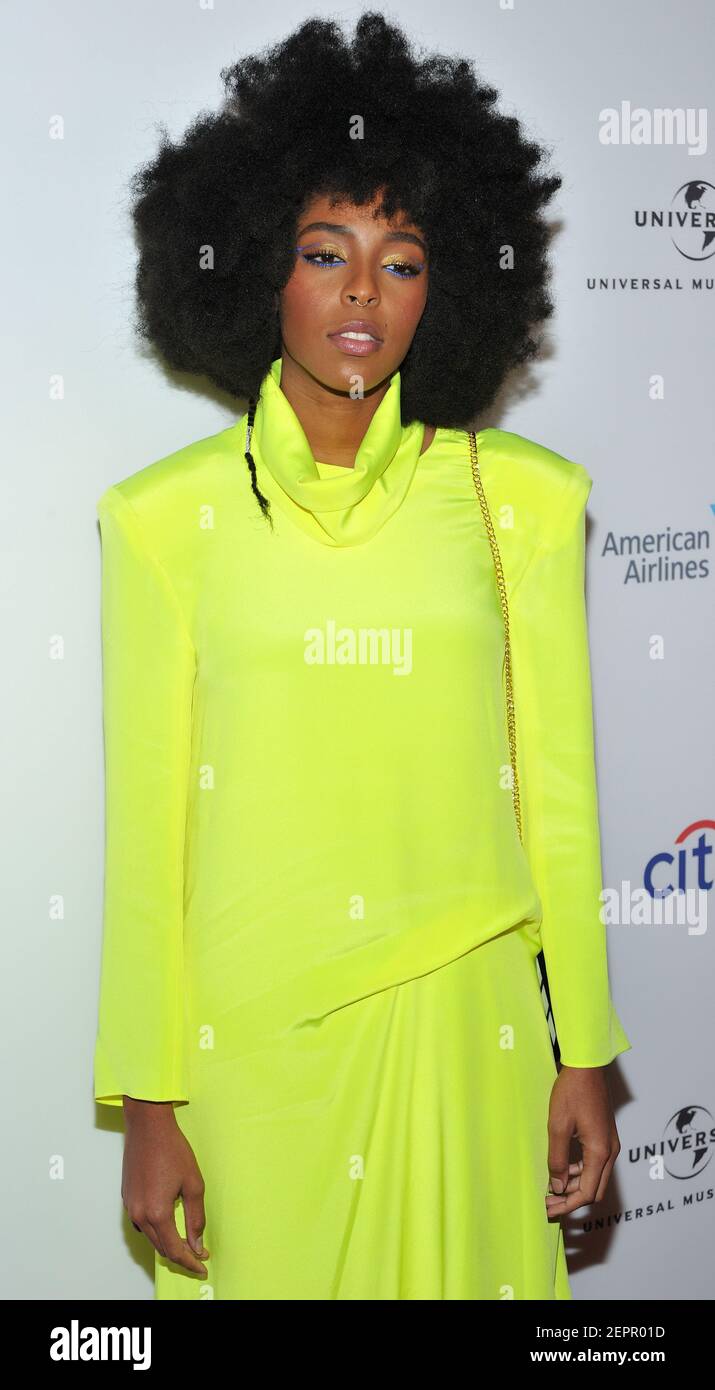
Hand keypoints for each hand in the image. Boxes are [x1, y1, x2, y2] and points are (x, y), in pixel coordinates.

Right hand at [121, 1098, 210, 1275]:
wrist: (147, 1126)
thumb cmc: (172, 1150)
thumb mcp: (193, 1184)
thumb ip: (195, 1218)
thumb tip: (197, 1243)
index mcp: (157, 1214)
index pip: (175, 1250)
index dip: (190, 1262)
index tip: (203, 1267)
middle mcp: (139, 1215)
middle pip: (161, 1247)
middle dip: (180, 1255)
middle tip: (199, 1256)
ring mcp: (130, 1206)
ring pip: (150, 1236)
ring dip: (168, 1243)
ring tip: (186, 1243)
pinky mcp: (126, 1198)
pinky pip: (141, 1223)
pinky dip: (156, 1230)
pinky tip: (168, 1224)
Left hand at [545, 1065, 620, 1217]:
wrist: (587, 1067)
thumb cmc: (572, 1092)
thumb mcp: (557, 1127)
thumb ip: (557, 1160)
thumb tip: (557, 1186)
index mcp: (600, 1152)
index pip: (586, 1193)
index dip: (567, 1205)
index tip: (549, 1209)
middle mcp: (610, 1151)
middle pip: (594, 1190)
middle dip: (572, 1200)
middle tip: (549, 1203)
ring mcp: (609, 1143)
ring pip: (595, 1177)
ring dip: (575, 1186)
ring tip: (551, 1187)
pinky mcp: (605, 1136)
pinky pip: (595, 1163)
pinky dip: (579, 1172)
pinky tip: (562, 1169)